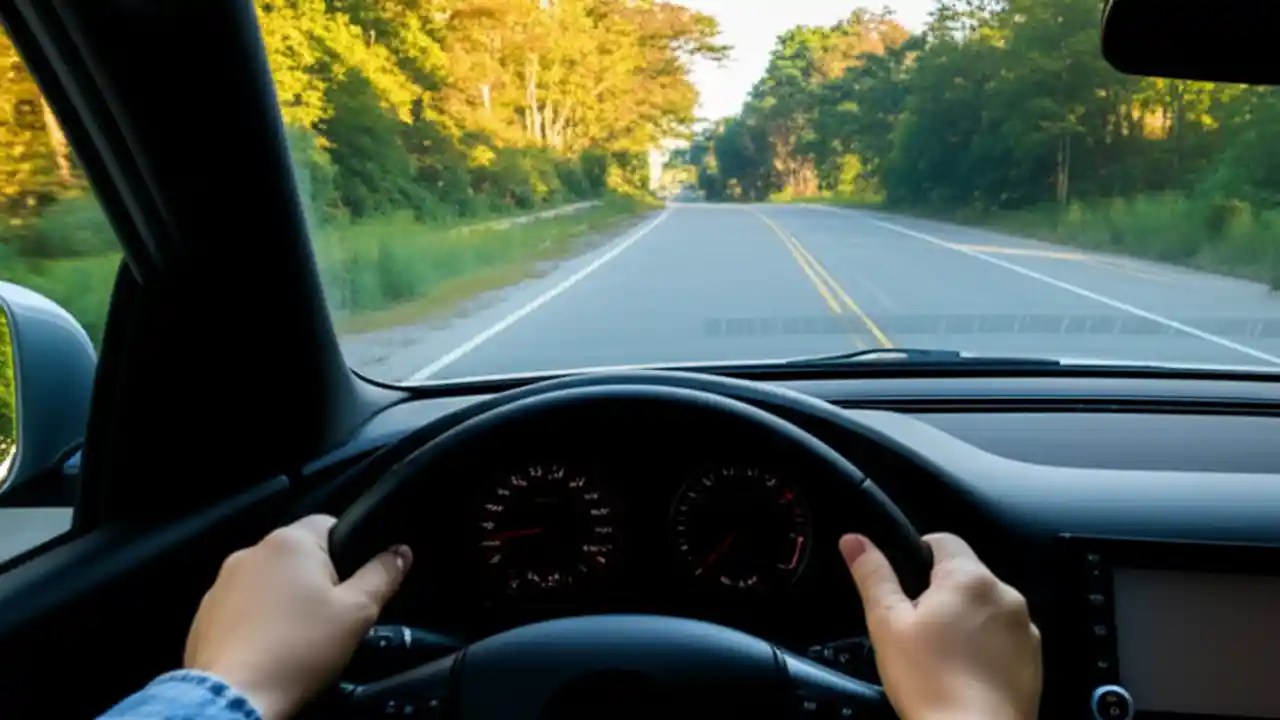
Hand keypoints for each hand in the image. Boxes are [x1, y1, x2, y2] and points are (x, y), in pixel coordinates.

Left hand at [184, 515, 411, 719]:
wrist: (235, 697)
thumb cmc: (299, 650)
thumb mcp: (357, 612)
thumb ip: (382, 575)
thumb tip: (400, 552)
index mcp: (290, 542)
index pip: (330, 524)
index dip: (349, 553)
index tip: (353, 586)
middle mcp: (251, 552)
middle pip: (298, 557)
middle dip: (316, 581)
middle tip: (331, 618)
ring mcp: (222, 583)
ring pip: (269, 582)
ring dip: (284, 601)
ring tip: (298, 639)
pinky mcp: (205, 614)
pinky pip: (242, 607)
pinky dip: (257, 622)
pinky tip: (269, 649)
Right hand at [840, 532, 1040, 719]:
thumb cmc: (931, 683)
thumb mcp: (887, 624)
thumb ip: (873, 575)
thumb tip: (854, 540)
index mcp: (968, 578)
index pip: (942, 540)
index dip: (917, 556)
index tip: (906, 587)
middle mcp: (1005, 595)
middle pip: (964, 576)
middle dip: (940, 595)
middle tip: (917, 631)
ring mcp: (1024, 627)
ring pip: (985, 608)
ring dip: (966, 621)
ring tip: (942, 657)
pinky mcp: (1034, 658)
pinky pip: (1004, 637)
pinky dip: (985, 647)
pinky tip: (965, 673)